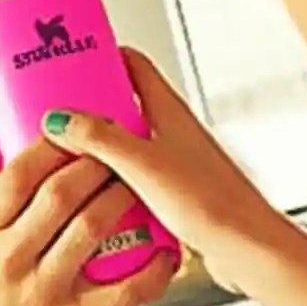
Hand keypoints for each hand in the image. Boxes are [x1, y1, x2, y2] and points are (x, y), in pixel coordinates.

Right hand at [0, 138, 176, 305]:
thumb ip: (5, 221)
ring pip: (93, 227)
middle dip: (98, 161)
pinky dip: (153, 268)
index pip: (17, 175)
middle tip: (121, 149)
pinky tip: (167, 253)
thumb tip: (36, 171)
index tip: (76, 129)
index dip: (51, 145)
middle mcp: (12, 260)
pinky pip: (125, 288)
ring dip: (125, 199)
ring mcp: (44, 291)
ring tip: (143, 186)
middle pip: (61, 192)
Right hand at [39, 48, 296, 292]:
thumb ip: (99, 138)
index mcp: (169, 112)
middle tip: (58, 121)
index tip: (70, 62)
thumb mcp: (142, 164)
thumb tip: (61, 119)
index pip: (133, 65)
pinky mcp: (176, 194)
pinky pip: (135, 180)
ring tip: (68, 163)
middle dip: (90, 111)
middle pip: (124, 106)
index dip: (102, 57)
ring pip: (127, 146)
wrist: (248, 248)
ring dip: (99, 152)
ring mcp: (175, 163)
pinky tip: (96, 205)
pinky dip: (113, 186)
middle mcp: (173, 132)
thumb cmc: (211, 202)